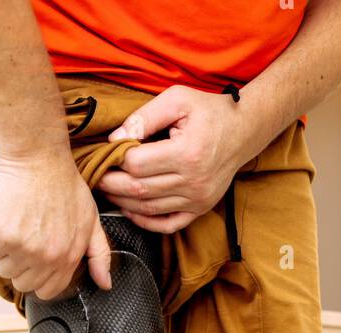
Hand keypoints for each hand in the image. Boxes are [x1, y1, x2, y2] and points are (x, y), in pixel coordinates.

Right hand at [0, 153, 111, 298]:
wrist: (39, 158)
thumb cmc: (64, 185)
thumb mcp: (91, 220)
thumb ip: (99, 255)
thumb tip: (105, 284)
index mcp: (68, 257)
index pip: (48, 291)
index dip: (40, 278)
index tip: (37, 261)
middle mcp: (47, 257)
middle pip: (25, 285)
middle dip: (23, 268)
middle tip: (26, 241)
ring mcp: (24, 248)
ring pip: (7, 272)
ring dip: (9, 256)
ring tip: (18, 230)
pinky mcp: (2, 237)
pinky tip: (9, 221)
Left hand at [97, 85, 255, 232]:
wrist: (243, 131)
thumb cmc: (208, 111)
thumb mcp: (177, 99)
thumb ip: (144, 117)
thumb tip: (115, 139)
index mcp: (186, 153)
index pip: (137, 164)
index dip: (115, 159)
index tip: (105, 153)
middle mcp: (192, 181)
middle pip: (138, 190)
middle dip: (111, 184)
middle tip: (96, 175)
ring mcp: (197, 200)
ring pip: (148, 209)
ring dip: (122, 203)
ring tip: (108, 190)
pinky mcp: (200, 209)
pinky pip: (167, 225)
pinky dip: (144, 222)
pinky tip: (130, 210)